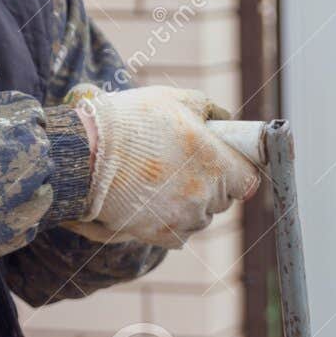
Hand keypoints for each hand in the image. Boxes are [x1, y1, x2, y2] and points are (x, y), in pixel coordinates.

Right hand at [66, 85, 261, 247]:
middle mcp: (207, 195)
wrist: (85, 155)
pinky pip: (181, 232)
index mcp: (216, 162)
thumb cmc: (130, 122)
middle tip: (181, 166)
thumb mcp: (172, 100)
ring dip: (190, 203)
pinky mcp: (167, 235)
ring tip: (158, 181)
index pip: (250, 180)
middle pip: (224, 198)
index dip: (239, 172)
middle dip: (210, 185)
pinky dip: (170, 220)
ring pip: (202, 216)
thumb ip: (208, 110)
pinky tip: (149, 199)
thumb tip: (227, 119)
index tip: (226, 165)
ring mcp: (187, 218)